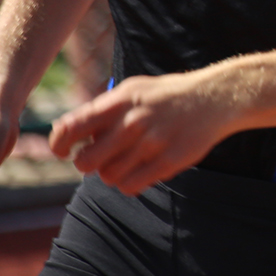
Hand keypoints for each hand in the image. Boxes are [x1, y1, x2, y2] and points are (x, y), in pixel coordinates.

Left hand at [47, 70, 238, 195]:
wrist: (216, 97)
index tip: (62, 150)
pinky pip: (130, 186)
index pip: (71, 127)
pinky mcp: (168, 161)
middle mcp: (132, 122)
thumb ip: (102, 109)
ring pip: (108, 177)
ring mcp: (151, 143)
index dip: (59, 143)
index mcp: (119, 101)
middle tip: (102, 157)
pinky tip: (140, 170)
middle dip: (89, 163)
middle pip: (85, 162)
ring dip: (112, 173)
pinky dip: (130, 183)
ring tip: (127, 161)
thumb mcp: (134, 89)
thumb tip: (67, 133)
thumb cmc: (168, 95)